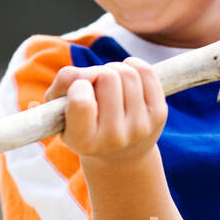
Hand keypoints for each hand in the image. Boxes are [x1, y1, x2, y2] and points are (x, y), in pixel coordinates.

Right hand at [43, 57, 166, 164]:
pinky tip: (124, 76)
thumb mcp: (61, 110)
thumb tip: (82, 73)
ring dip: (114, 68)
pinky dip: (133, 65)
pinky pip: (146, 72)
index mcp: (83, 141)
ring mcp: (140, 128)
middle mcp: (114, 139)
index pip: (82, 102)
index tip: (78, 89)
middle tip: (94, 83)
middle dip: (97, 72)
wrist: (118, 154)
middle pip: (107, 77)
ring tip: (108, 82)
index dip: (78, 85)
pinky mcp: (159, 115)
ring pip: (127, 72)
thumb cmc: (82, 125)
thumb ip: (62, 86)